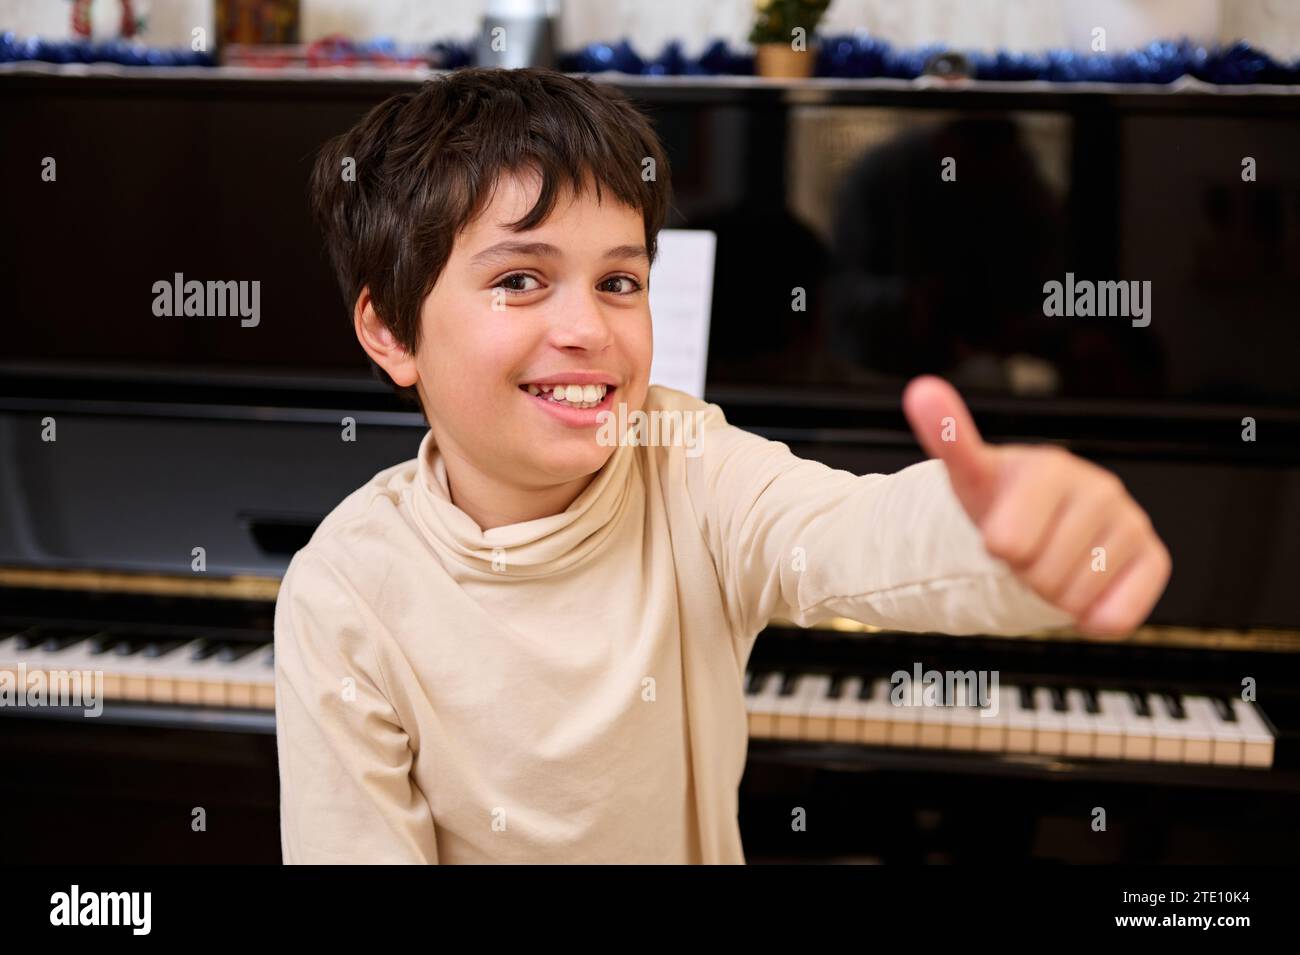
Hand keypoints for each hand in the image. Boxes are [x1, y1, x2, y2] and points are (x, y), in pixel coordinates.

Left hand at [902, 375, 1170, 634]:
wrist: (1034, 526)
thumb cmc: (1000, 501)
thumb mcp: (968, 475)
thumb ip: (948, 436)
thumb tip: (921, 391)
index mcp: (1052, 468)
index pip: (1008, 543)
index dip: (997, 548)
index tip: (998, 532)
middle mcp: (1100, 489)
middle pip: (1041, 574)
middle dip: (1024, 573)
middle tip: (1027, 549)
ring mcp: (1131, 522)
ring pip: (1074, 597)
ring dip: (1053, 595)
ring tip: (1052, 561)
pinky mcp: (1153, 558)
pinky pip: (1119, 614)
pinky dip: (1095, 618)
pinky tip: (1086, 590)